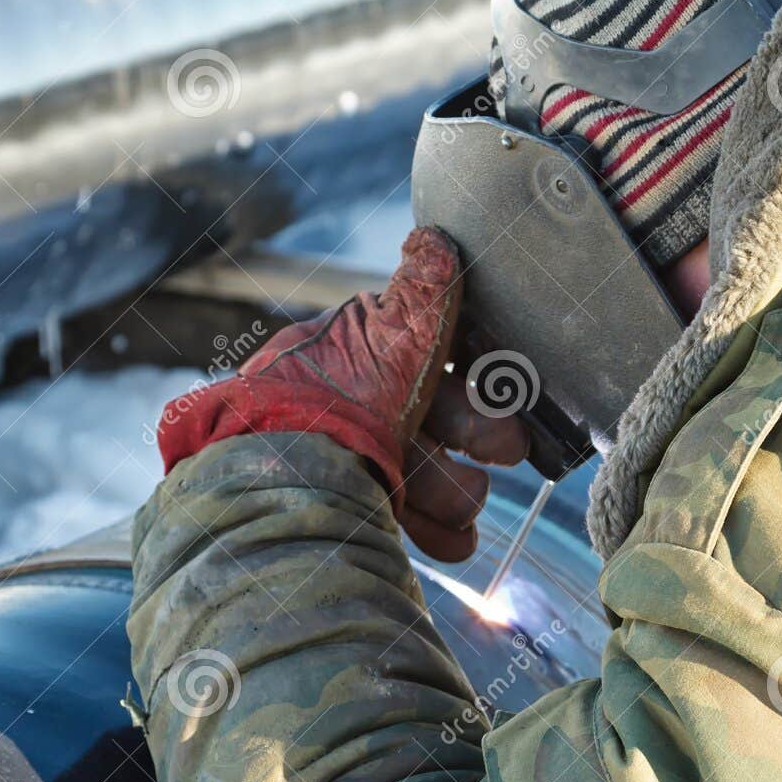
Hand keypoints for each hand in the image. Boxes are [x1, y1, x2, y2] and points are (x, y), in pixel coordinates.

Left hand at [157, 227, 526, 560]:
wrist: (270, 483)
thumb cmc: (334, 404)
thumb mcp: (390, 337)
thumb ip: (423, 294)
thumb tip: (436, 239)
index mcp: (353, 350)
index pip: (426, 351)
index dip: (474, 369)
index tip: (511, 387)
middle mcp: (346, 400)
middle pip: (429, 415)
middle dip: (477, 432)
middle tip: (508, 450)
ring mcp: (340, 456)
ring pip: (417, 470)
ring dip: (456, 490)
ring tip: (468, 511)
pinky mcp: (336, 504)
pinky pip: (392, 512)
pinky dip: (430, 527)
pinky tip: (456, 542)